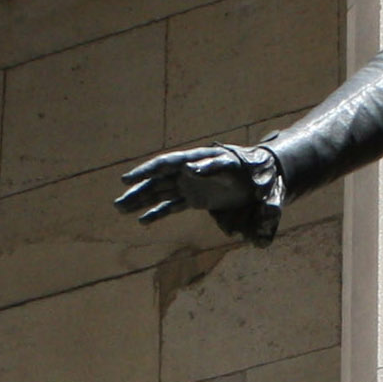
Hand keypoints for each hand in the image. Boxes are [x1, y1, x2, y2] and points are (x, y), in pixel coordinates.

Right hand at [115, 146, 261, 227]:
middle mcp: (189, 172)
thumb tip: (189, 168)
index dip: (145, 171)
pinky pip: (172, 206)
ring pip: (160, 193)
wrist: (265, 178)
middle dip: (137, 192)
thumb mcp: (232, 168)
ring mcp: (191, 185)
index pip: (165, 164)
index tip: (126, 180)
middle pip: (157, 181)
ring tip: (120, 209)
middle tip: (117, 204)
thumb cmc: (251, 171)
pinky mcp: (196, 199)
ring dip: (141, 201)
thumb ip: (212, 168)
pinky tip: (142, 221)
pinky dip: (157, 213)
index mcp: (196, 160)